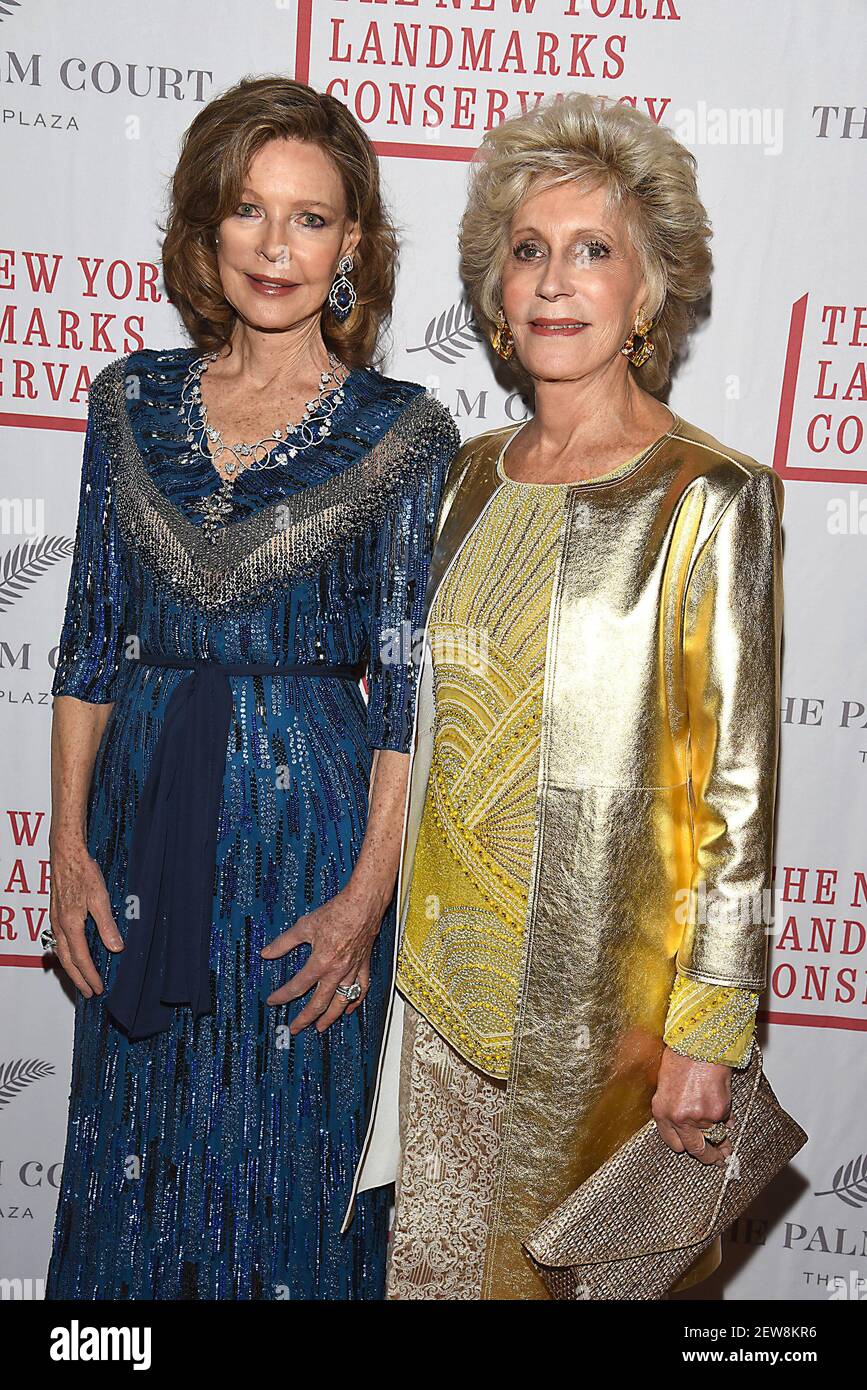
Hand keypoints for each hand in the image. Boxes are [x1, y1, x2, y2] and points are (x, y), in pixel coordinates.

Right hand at [48, 835, 123, 996]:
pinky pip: (60, 942)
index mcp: (71, 924)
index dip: (90, 975)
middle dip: (78, 979)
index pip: (81, 959)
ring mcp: (55, 920)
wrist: (66, 854)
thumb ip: (107, 925)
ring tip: (81, 980)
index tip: (98, 988)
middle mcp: (59, 926)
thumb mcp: (100, 898)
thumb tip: (116, 948)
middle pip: (68, 961)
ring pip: (62, 953)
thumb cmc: (82, 872)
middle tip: (89, 993)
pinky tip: (74, 956)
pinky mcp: (56, 915)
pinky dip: (67, 955)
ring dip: (72, 969)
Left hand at [260, 885, 382, 1034]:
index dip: (282, 996)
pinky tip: (349, 1009)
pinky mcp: (364, 965)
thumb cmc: (337, 912)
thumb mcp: (305, 926)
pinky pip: (361, 989)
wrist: (363, 904)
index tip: (273, 1001)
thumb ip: (284, 942)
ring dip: (330, 1017)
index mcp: (321, 962)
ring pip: (341, 1001)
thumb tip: (267, 953)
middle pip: (319, 1002)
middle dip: (306, 1018)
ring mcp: (352, 970)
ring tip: (321, 1026)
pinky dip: (355, 1001)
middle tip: (296, 1028)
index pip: (297, 986)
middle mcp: (337, 971)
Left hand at [651, 1046, 733, 1165]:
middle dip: (708, 1155)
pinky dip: (728, 1119)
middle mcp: (679, 1118)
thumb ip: (676, 1106)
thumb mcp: (667, 1083)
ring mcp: (699, 1116)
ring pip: (714, 1134)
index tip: (693, 1149)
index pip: (673, 1143)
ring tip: (727, 1138)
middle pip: (695, 1149)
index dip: (685, 1146)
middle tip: (717, 1156)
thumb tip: (690, 1121)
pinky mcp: (717, 1111)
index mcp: (662, 1111)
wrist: (699, 1041)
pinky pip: (726, 1121)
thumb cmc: (681, 1054)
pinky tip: (729, 1116)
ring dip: (720, 1134)